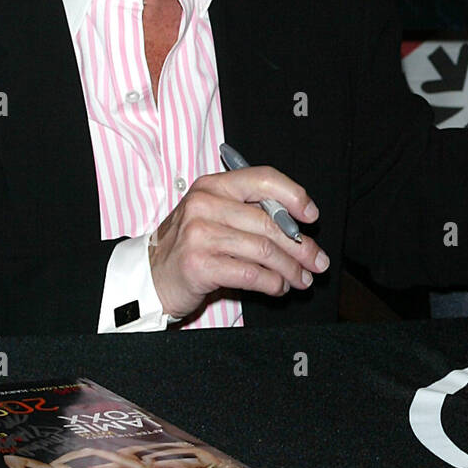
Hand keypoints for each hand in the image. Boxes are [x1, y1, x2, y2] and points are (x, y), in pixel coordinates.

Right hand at [149, 167, 327, 318]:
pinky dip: (272, 283)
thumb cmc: (192, 245)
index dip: (294, 196)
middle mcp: (205, 204)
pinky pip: (250, 273)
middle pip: (269, 222)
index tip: (312, 216)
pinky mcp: (199, 265)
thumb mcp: (216, 217)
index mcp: (214, 185)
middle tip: (318, 261)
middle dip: (301, 245)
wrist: (150, 275)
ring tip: (302, 279)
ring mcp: (199, 234)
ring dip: (290, 269)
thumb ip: (251, 213)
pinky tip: (279, 287)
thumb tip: (300, 228)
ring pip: (263, 250)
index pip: (263, 179)